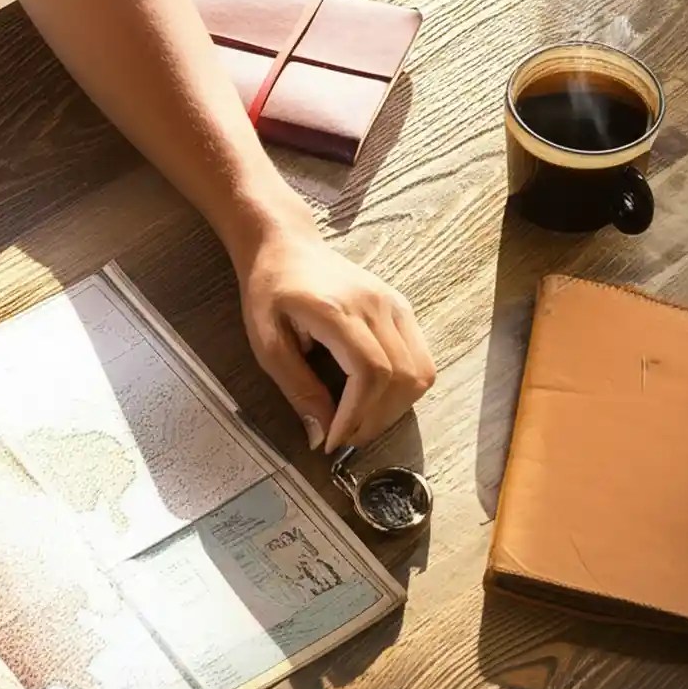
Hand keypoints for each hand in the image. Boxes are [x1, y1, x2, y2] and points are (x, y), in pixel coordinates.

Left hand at [230, 216, 435, 452]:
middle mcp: (375, 305)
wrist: (287, 246)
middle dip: (375, 419)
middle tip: (345, 437)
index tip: (333, 441)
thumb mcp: (266, 342)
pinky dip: (405, 390)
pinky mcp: (402, 308)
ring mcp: (394, 304)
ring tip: (361, 422)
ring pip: (419, 372)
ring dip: (395, 409)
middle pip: (400, 377)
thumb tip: (319, 436)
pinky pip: (421, 359)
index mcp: (337, 310)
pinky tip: (376, 400)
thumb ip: (296, 388)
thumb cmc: (270, 291)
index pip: (370, 372)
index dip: (357, 415)